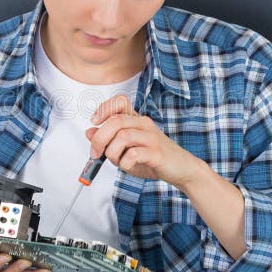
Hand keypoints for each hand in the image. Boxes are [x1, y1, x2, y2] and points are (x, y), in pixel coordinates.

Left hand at [85, 94, 205, 188]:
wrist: (181, 169)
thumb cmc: (153, 159)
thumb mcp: (127, 150)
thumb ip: (109, 140)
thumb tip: (89, 132)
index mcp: (137, 121)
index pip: (120, 101)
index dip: (104, 108)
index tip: (95, 122)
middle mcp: (144, 125)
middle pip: (115, 121)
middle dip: (99, 138)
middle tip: (96, 153)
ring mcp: (151, 138)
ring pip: (122, 136)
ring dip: (112, 152)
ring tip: (116, 161)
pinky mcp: (156, 152)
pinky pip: (133, 154)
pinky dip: (125, 163)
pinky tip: (129, 166)